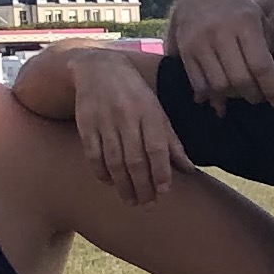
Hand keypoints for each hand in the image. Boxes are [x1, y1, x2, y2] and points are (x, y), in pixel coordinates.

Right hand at [48, 48, 182, 200]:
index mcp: (149, 112)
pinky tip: (109, 183)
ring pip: (114, 161)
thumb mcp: (157, 110)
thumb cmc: (134, 93)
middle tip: (147, 205)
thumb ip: (171, 140)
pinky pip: (93, 155)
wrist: (98, 68)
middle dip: (142, 186)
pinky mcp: (85, 124)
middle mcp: (127, 116)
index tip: (164, 192)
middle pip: (135, 159)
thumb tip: (188, 169)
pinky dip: (101, 172)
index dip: (160, 172)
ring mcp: (104, 120)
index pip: (156, 147)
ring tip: (131, 201)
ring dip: (123, 185)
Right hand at [168, 0, 273, 110]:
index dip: (272, 89)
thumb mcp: (260, 21)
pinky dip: (212, 95)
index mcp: (245, 22)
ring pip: (219, 85)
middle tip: (259, 97)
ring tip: (242, 93)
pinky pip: (200, 84)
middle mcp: (220, 31)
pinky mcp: (185, 51)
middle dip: (253, 95)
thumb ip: (267, 49)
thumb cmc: (239, 13)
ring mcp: (200, 41)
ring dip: (233, 97)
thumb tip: (267, 87)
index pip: (261, 65)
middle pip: (240, 79)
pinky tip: (221, 95)